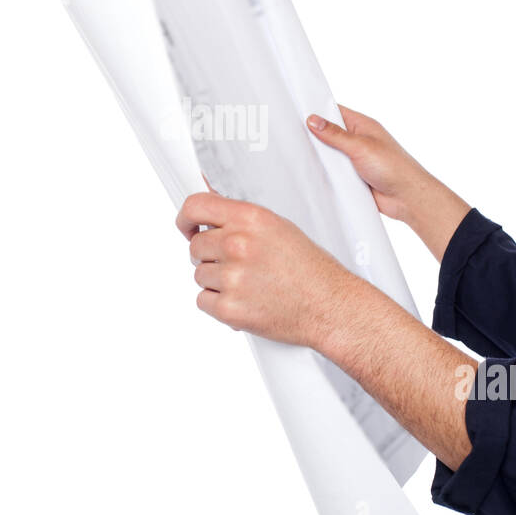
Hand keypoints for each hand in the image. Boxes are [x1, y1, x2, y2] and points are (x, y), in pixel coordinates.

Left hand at [175, 189, 365, 349]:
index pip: (195, 206)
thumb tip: (212, 209)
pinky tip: (244, 300)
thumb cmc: (311, 269)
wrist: (329, 306)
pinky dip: (218, 304)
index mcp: (250, 219)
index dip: (186, 219)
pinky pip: (203, 301)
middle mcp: (238, 244)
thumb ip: (242, 219)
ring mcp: (232, 277)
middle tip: (235, 265)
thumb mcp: (279, 228)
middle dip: (209, 256)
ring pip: (199, 275)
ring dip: (216, 282)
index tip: (187, 228)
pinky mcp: (229, 308)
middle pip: (195, 247)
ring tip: (249, 284)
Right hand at [306, 104, 433, 224]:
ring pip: (330, 156)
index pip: (335, 112)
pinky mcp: (353, 177)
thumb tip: (313, 120)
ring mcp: (355, 160)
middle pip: (329, 135)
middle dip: (314, 137)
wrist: (407, 198)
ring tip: (296, 156)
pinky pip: (334, 174)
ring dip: (320, 158)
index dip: (317, 112)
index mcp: (362, 126)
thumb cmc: (393, 166)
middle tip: (290, 136)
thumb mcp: (360, 146)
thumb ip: (335, 135)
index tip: (295, 112)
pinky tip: (311, 175)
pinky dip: (326, 175)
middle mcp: (358, 141)